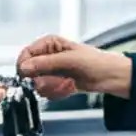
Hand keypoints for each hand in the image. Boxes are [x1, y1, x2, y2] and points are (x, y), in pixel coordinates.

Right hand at [16, 34, 132, 99]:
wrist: (110, 77)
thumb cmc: (96, 62)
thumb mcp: (69, 60)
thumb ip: (45, 63)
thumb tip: (25, 67)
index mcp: (50, 43)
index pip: (26, 54)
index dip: (25, 67)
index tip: (28, 77)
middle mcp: (48, 56)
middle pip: (29, 72)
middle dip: (42, 80)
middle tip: (56, 81)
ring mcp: (51, 70)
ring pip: (37, 84)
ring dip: (51, 87)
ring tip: (66, 83)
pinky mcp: (56, 82)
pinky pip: (47, 91)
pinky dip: (56, 92)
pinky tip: (68, 88)